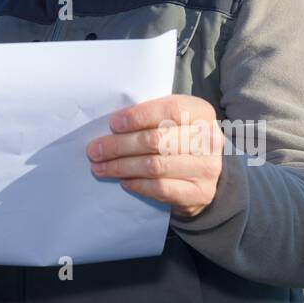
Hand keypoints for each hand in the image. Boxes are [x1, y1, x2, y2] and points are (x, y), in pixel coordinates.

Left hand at [86, 94, 224, 218]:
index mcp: (201, 113)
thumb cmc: (179, 139)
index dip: (139, 116)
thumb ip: (149, 118)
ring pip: (156, 166)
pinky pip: (162, 188)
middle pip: (158, 140)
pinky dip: (138, 184)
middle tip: (94, 150)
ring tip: (100, 167)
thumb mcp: (172, 120)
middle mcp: (209, 139)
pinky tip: (123, 181)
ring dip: (122, 167)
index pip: (170, 110)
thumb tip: (111, 127)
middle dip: (120, 145)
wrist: (205, 174)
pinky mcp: (200, 193)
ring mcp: (207, 168)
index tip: (113, 124)